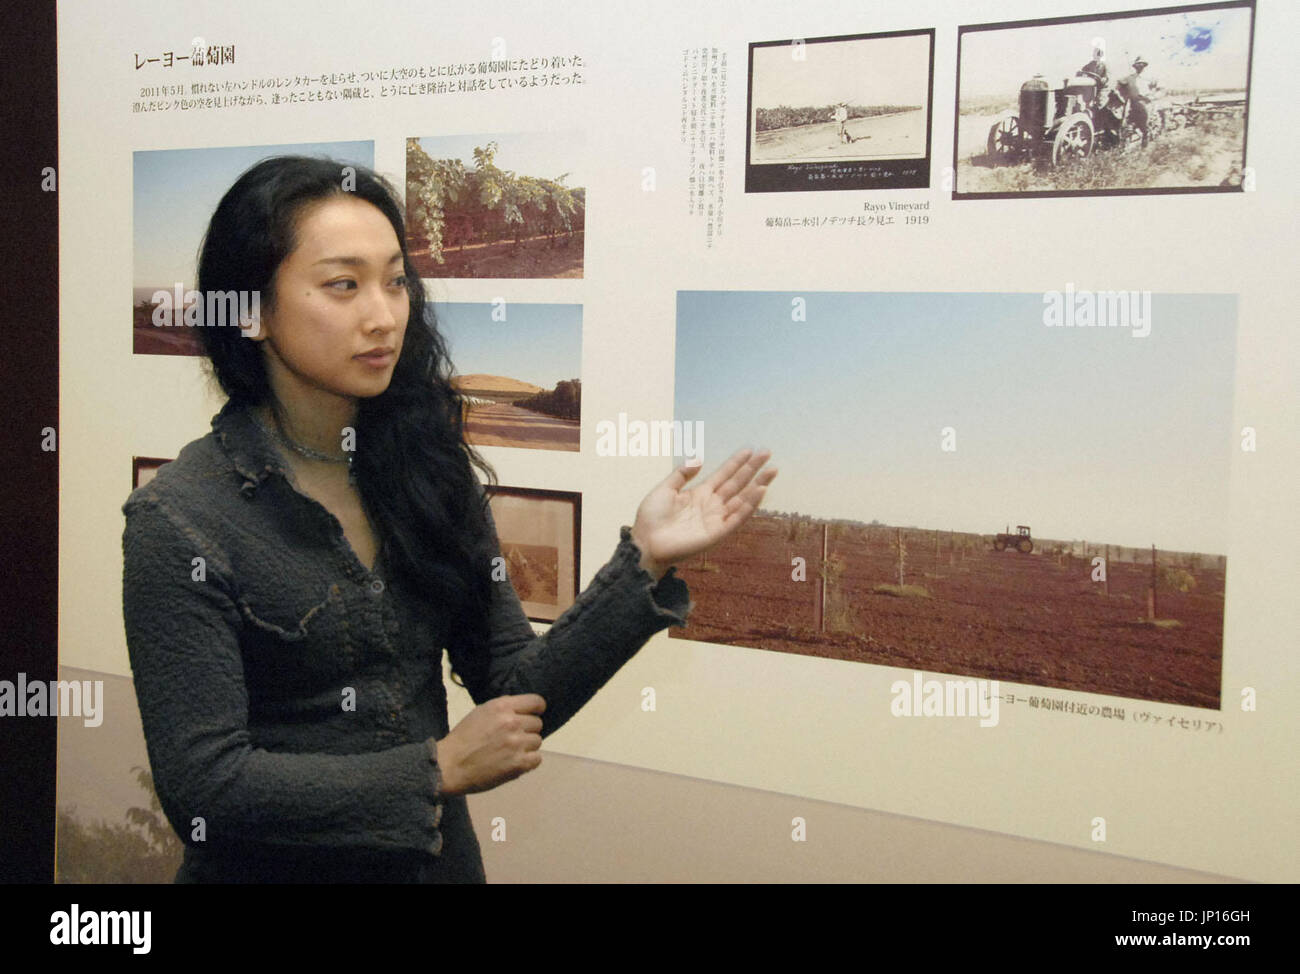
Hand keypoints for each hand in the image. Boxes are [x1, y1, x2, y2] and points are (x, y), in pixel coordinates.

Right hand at [436, 694, 545, 795]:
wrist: (449, 766)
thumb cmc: (463, 739)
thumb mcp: (481, 712)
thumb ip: (504, 709)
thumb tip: (524, 709)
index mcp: (501, 707)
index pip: (536, 702)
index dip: (537, 710)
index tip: (533, 715)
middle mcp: (511, 722)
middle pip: (538, 723)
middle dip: (527, 730)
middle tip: (511, 739)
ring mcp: (516, 743)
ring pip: (537, 741)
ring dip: (527, 747)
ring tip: (509, 752)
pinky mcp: (519, 763)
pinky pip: (537, 759)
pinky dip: (528, 762)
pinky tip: (513, 762)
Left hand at [630, 447, 776, 574]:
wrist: (645, 542)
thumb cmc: (651, 518)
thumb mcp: (664, 489)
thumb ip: (681, 474)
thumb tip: (699, 459)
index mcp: (700, 493)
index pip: (723, 475)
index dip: (736, 462)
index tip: (750, 450)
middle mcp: (712, 504)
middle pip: (737, 483)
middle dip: (752, 469)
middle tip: (767, 453)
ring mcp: (716, 519)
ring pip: (742, 499)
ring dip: (757, 485)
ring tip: (771, 471)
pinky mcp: (717, 533)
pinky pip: (737, 518)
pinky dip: (750, 505)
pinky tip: (760, 491)